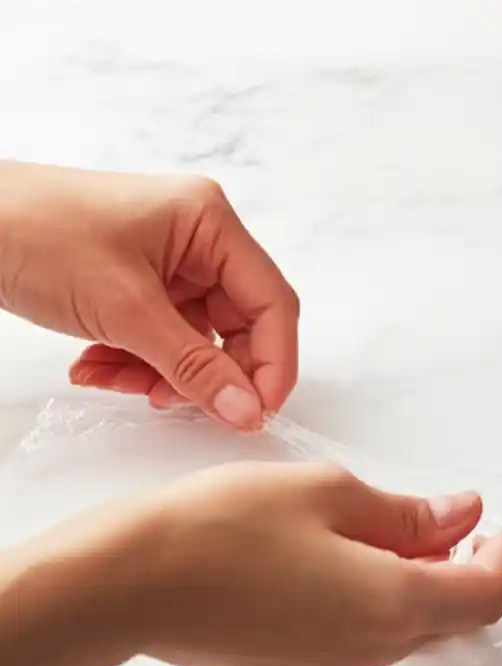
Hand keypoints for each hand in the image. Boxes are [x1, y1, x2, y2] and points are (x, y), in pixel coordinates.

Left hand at [0, 160, 298, 429]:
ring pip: (194, 337)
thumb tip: (247, 411)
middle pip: (236, 325)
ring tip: (114, 381)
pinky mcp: (137, 279)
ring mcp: (168, 259)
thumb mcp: (124, 309)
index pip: (271, 302)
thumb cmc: (37, 233)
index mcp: (211, 223)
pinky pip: (159, 334)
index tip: (256, 413)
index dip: (272, 363)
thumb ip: (193, 366)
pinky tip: (94, 366)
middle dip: (206, 372)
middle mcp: (199, 238)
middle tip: (177, 406)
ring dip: (160, 372)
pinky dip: (133, 360)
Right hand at [0, 463, 501, 665]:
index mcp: (392, 604)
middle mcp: (369, 648)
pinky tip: (336, 557)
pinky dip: (370, 600)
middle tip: (443, 521)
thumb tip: (461, 515)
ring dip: (414, 583)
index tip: (492, 524)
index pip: (485, 596)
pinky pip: (357, 637)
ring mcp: (329, 665)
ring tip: (382, 528)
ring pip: (403, 629)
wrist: (126, 584)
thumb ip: (408, 513)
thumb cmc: (220, 529)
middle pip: (449, 618)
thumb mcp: (329, 494)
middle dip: (460, 569)